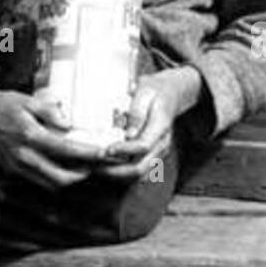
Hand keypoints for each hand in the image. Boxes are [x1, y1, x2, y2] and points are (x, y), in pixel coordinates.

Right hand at [0, 58, 107, 189]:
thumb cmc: (5, 104)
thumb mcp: (28, 100)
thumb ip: (50, 111)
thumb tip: (69, 123)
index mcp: (30, 135)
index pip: (66, 150)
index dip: (88, 154)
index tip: (104, 154)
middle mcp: (24, 155)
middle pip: (60, 177)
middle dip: (82, 176)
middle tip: (96, 167)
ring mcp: (17, 166)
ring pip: (50, 185)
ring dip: (69, 181)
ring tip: (83, 170)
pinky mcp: (12, 171)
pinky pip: (39, 182)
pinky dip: (55, 180)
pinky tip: (64, 170)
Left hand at [95, 66, 202, 181]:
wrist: (171, 93)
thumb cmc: (154, 90)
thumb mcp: (145, 92)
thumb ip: (137, 113)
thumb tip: (129, 135)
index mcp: (161, 127)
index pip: (143, 146)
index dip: (123, 151)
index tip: (106, 150)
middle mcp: (162, 144)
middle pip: (141, 168)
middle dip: (116, 171)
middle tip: (95, 166)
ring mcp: (158, 152)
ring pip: (139, 175)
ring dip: (117, 176)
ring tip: (97, 170)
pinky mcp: (152, 156)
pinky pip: (139, 173)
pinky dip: (122, 175)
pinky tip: (106, 169)